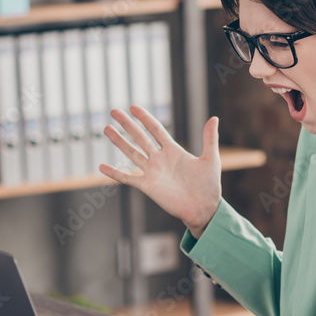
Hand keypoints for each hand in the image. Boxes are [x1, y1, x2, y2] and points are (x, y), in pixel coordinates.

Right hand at [99, 106, 221, 238]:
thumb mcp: (211, 159)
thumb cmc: (209, 185)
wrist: (204, 209)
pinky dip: (114, 173)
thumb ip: (209, 138)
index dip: (145, 118)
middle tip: (113, 111)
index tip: (133, 107)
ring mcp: (152, 172)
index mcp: (174, 151)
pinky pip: (128, 178)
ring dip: (118, 141)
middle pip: (140, 137)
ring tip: (106, 129)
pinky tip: (102, 167)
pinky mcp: (148, 186)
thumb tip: (214, 117)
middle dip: (126, 124)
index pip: (156, 129)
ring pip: (131, 153)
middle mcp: (160, 159)